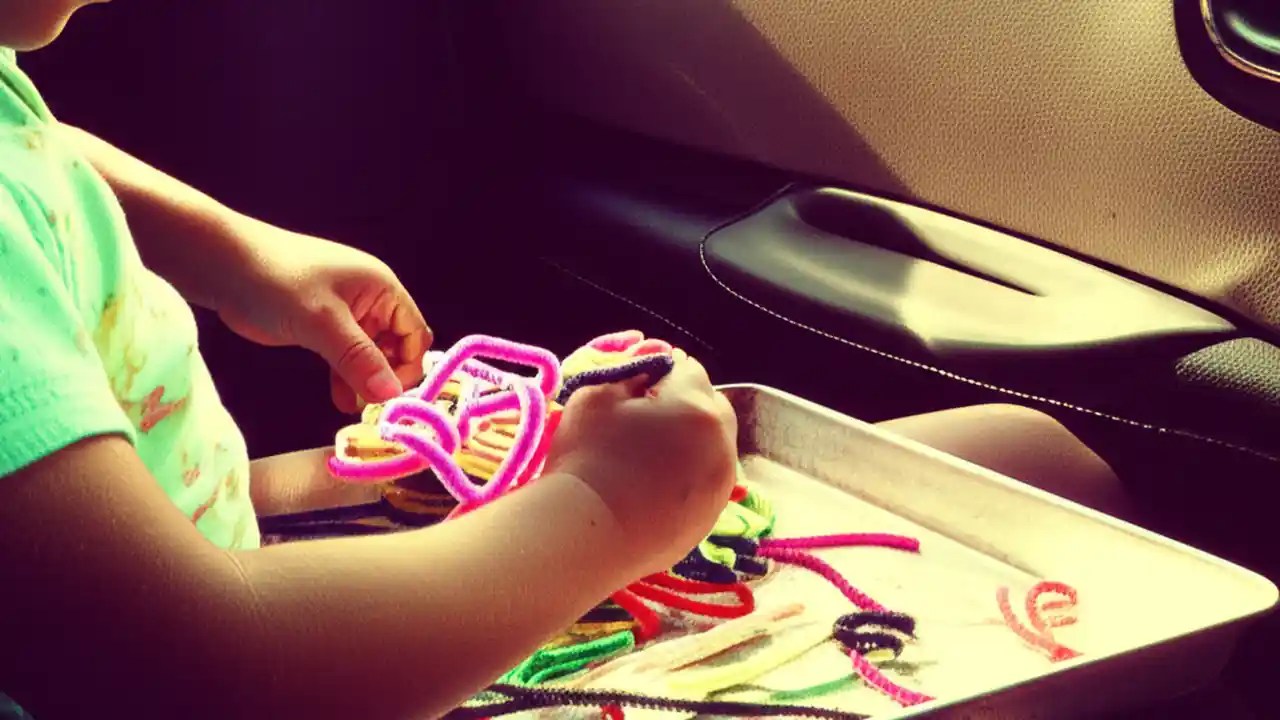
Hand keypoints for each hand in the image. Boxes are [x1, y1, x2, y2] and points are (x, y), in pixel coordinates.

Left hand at [214, 221, 431, 411]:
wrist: (220, 264)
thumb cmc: (275, 281)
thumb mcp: (321, 322)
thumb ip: (358, 358)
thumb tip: (392, 394)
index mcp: (382, 287)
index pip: (414, 333)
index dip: (407, 365)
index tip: (387, 395)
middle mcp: (371, 300)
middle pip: (396, 345)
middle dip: (387, 376)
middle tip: (368, 406)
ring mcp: (346, 314)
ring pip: (370, 354)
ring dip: (365, 380)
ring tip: (353, 408)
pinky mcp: (322, 326)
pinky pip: (346, 356)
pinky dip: (346, 376)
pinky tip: (339, 398)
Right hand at [543, 349, 738, 574]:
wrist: (584, 535)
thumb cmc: (587, 456)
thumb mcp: (598, 393)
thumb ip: (632, 367)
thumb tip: (656, 358)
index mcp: (697, 407)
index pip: (688, 370)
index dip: (659, 374)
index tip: (634, 389)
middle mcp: (721, 444)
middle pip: (710, 406)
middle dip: (684, 404)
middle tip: (642, 421)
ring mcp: (721, 485)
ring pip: (712, 446)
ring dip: (689, 441)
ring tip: (647, 457)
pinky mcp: (710, 519)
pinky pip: (705, 482)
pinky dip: (687, 476)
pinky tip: (653, 487)